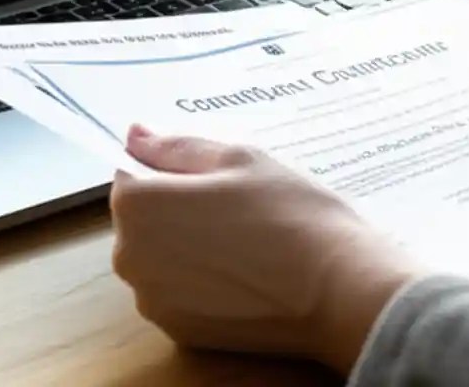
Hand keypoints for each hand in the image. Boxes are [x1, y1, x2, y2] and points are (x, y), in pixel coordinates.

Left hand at [110, 126, 421, 375]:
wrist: (337, 288)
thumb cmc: (291, 213)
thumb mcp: (240, 159)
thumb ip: (178, 148)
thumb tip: (135, 136)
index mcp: (139, 206)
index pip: (134, 175)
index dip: (176, 173)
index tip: (217, 181)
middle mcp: (131, 256)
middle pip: (144, 221)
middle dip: (179, 211)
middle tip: (239, 210)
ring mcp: (153, 300)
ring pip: (162, 260)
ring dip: (189, 249)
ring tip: (247, 244)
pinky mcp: (179, 332)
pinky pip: (180, 295)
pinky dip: (203, 284)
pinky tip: (246, 277)